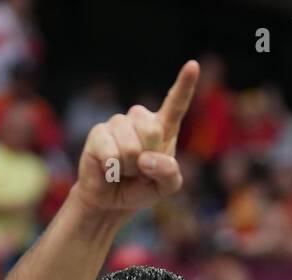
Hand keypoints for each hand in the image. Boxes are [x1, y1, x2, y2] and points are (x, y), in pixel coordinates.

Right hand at [71, 60, 197, 217]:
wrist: (111, 200)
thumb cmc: (141, 188)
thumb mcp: (166, 186)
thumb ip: (169, 174)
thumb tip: (146, 159)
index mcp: (163, 128)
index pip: (176, 104)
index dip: (184, 85)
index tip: (193, 66)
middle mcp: (140, 119)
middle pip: (152, 130)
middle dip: (147, 159)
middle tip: (139, 169)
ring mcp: (117, 123)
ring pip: (130, 147)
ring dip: (129, 168)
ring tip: (123, 170)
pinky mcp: (98, 133)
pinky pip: (111, 154)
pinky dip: (112, 170)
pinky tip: (108, 169)